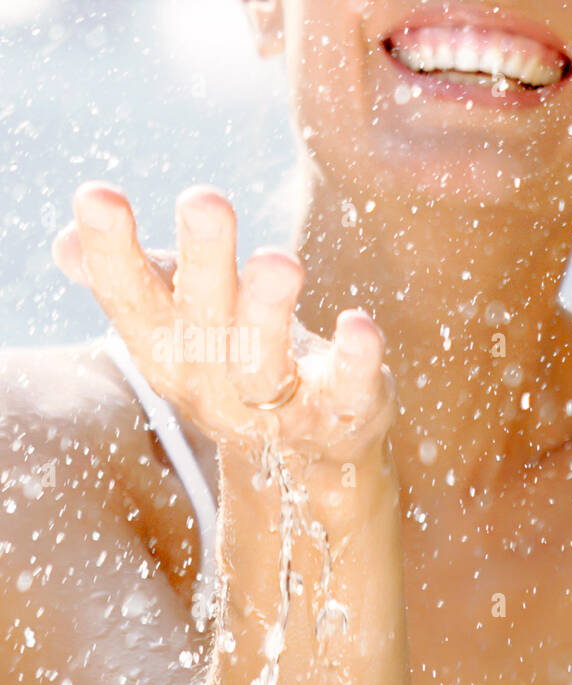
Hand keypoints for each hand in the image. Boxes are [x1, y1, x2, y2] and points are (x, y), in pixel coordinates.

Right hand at [53, 184, 394, 465]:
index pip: (131, 299)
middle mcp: (215, 382)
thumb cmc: (233, 359)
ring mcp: (278, 405)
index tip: (99, 195)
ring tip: (279, 259)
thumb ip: (131, 278)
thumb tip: (65, 244)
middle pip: (203, 323)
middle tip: (205, 199)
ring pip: (264, 363)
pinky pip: (347, 388)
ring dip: (270, 310)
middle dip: (204, 261)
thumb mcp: (178, 321)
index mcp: (169, 350)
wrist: (309, 453)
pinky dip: (355, 358)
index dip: (111, 252)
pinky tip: (358, 323)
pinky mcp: (341, 412)